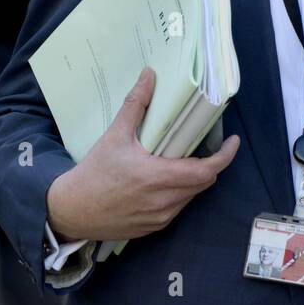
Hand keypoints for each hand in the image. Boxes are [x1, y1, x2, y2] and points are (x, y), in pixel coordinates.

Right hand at [46, 66, 239, 241]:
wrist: (70, 212)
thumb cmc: (93, 174)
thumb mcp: (114, 136)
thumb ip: (136, 105)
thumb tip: (149, 75)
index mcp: (158, 178)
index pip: (206, 170)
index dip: (225, 156)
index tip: (233, 141)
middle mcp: (164, 202)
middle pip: (204, 183)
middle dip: (209, 164)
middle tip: (205, 146)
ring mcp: (160, 218)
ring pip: (191, 196)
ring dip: (194, 179)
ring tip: (184, 160)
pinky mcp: (153, 228)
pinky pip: (178, 208)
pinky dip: (180, 193)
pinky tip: (167, 179)